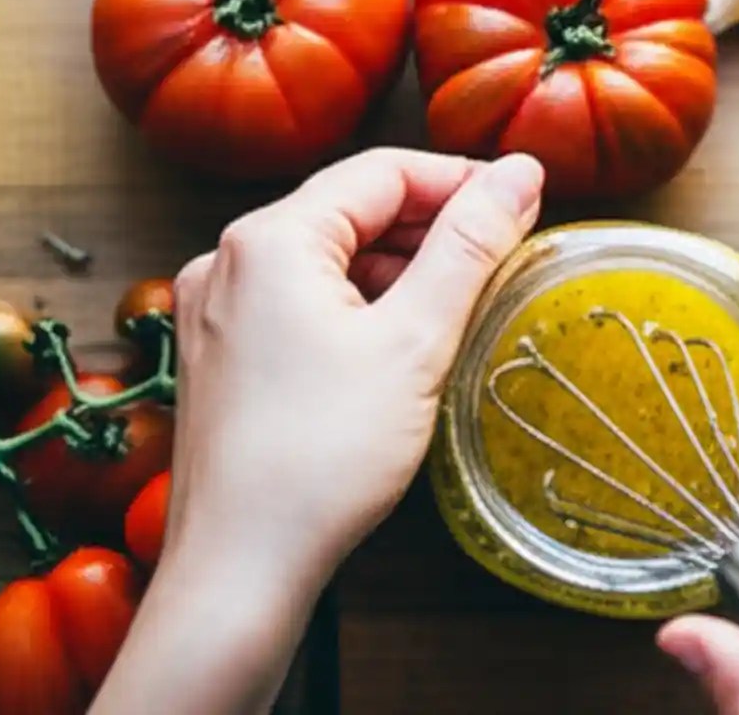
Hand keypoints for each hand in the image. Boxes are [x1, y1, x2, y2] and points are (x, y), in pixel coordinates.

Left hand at [92, 148, 543, 714]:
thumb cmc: (322, 458)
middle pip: (349, 211)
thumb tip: (519, 173)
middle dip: (431, 226)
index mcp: (269, 240)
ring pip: (326, 261)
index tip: (521, 202)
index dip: (460, 180)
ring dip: (396, 269)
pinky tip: (400, 341)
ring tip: (460, 301)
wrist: (241, 566)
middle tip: (501, 254)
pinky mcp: (222, 357)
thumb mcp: (415, 340)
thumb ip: (470, 246)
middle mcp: (228, 261)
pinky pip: (300, 304)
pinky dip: (357, 307)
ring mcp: (217, 311)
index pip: (380, 172)